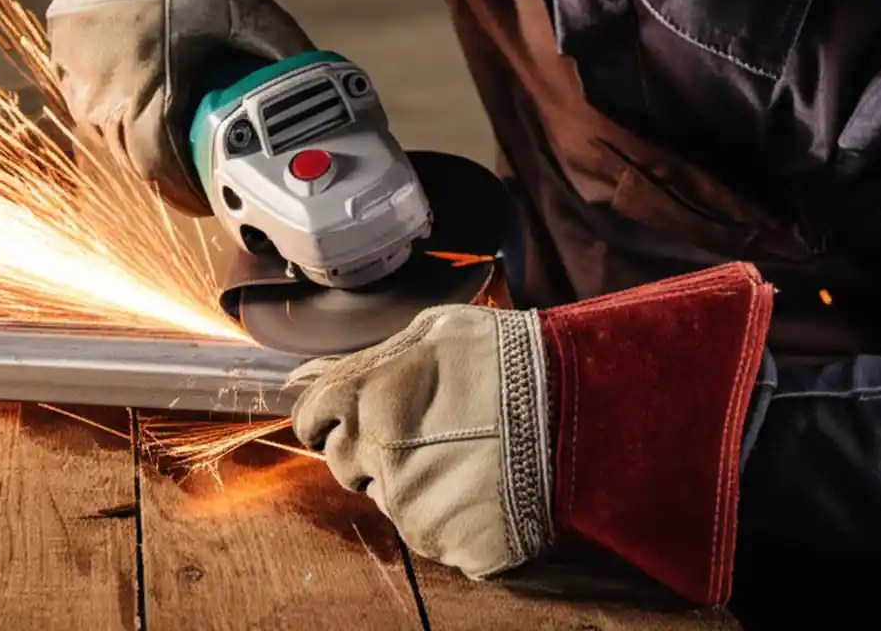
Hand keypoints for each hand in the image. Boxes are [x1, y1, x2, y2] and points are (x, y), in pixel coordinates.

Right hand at [47, 0, 311, 215]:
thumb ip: (286, 62)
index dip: (187, 196)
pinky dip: (111, 110)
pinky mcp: (63, 58)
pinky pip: (86, 102)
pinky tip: (134, 102)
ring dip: (138, 144)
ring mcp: (77, 81)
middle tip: (196, 176)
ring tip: (168, 141)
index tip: (207, 202)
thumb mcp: (251, 21)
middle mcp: (102, 101)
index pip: (161, 174)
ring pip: (106, 135)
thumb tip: (322, 94)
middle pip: (135, 161)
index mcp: (146, 101)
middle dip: (167, 175)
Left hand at [289, 304, 554, 578]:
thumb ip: (360, 362)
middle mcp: (376, 458)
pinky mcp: (452, 546)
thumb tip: (300, 378)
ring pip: (391, 502)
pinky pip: (437, 535)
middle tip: (428, 430)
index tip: (362, 415)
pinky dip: (456, 516)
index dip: (332, 417)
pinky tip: (487, 485)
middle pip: (345, 464)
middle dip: (373, 450)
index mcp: (362, 398)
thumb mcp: (429, 333)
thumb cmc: (504, 357)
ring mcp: (413, 509)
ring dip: (417, 483)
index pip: (310, 420)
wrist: (579, 402)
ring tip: (467, 453)